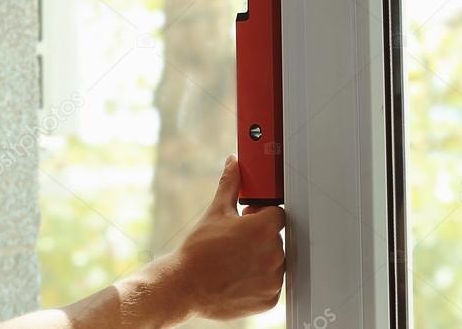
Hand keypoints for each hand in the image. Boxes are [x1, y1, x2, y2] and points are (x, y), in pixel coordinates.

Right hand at [171, 155, 285, 320]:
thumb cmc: (198, 250)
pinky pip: (272, 284)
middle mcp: (274, 254)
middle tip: (237, 239)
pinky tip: (239, 275)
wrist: (184, 285)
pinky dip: (260, 280)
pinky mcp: (269, 299)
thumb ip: (230, 184)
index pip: (277, 213)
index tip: (248, 218)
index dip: (261, 214)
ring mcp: (273, 279)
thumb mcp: (216, 211)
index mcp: (264, 229)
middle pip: (276, 237)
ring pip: (275, 260)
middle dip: (260, 236)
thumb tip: (233, 163)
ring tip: (235, 259)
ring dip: (261, 257)